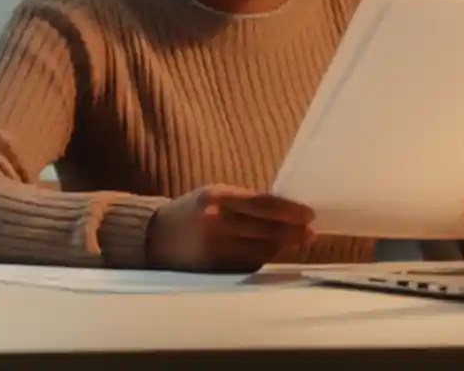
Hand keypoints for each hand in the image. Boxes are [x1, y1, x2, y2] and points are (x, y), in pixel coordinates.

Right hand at [146, 185, 314, 272]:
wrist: (153, 236)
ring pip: (259, 250)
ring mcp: (213, 248)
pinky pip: (247, 264)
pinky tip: (273, 252)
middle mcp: (214, 222)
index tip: (308, 214)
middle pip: (264, 229)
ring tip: (297, 241)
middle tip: (310, 232)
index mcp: (216, 197)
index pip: (262, 204)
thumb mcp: (214, 195)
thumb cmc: (192, 211)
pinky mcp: (212, 268)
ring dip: (281, 246)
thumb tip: (285, 210)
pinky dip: (262, 258)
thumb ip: (244, 201)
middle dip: (292, 232)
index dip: (288, 210)